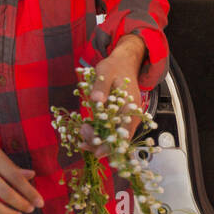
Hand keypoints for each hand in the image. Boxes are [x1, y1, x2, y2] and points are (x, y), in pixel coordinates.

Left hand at [88, 35, 146, 150]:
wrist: (124, 63)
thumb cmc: (115, 67)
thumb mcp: (106, 71)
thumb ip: (101, 86)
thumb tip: (96, 99)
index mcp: (132, 105)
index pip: (124, 131)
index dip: (111, 144)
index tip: (96, 150)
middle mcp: (132, 114)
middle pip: (119, 139)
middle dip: (100, 142)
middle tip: (82, 140)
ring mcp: (127, 116)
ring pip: (115, 136)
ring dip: (99, 140)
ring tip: (81, 139)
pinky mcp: (120, 116)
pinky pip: (112, 130)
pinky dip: (100, 134)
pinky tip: (87, 134)